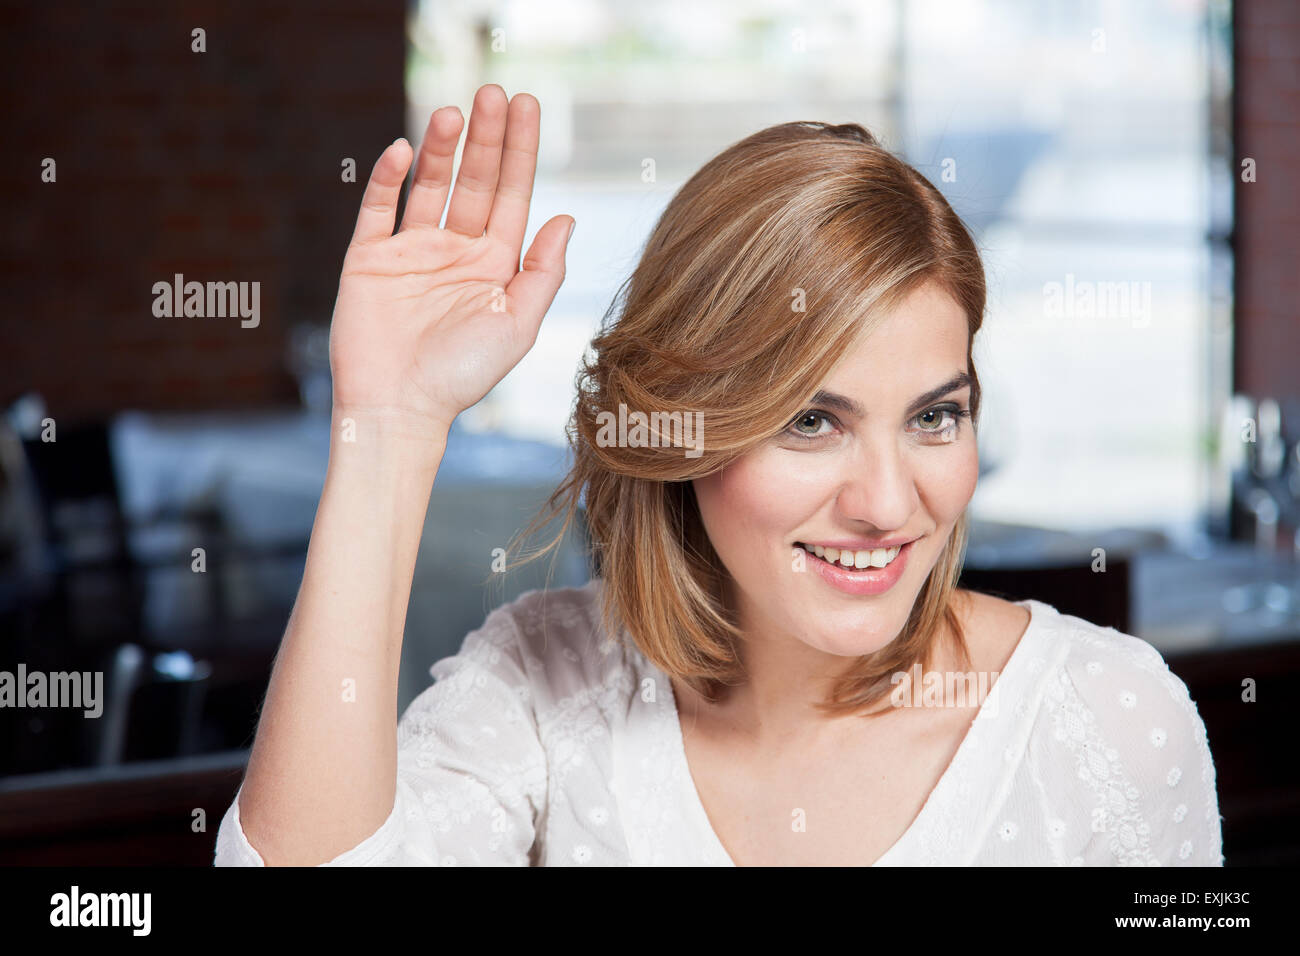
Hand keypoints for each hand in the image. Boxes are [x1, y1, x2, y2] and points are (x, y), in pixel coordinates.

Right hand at [328, 84, 573, 432]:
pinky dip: (387, 178)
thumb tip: (567, 216)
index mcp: (494, 264)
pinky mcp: (368, 259)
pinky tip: (401, 149)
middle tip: (494, 91)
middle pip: (474, 180)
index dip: (520, 150)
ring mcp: (411, 252)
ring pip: (428, 185)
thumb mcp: (517, 325)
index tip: (528, 105)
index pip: (513, 194)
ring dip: (441, 148)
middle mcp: (455, 251)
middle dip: (486, 137)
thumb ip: (543, 271)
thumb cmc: (463, 376)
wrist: (398, 408)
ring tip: (454, 111)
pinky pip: (377, 209)